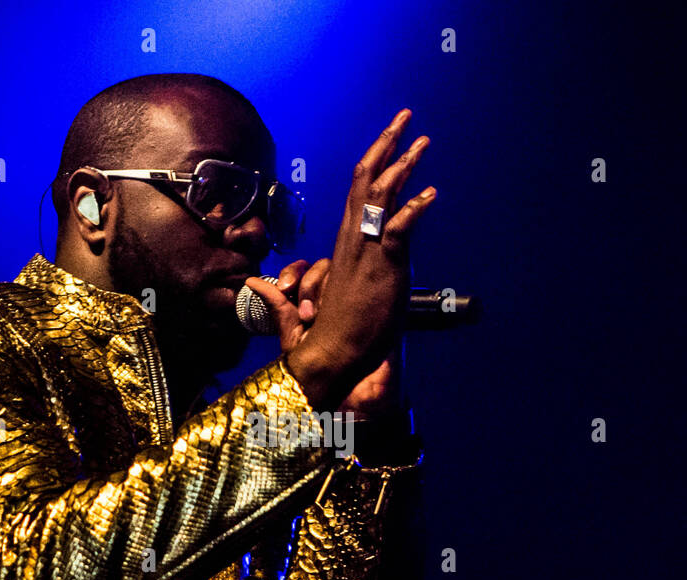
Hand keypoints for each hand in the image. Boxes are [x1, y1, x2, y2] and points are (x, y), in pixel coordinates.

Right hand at [245, 107, 434, 411]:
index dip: (374, 161)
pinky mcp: (381, 267)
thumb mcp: (318, 301)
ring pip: (382, 195)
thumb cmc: (328, 334)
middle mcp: (354, 240)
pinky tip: (431, 193)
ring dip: (404, 165)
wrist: (328, 356)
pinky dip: (415, 209)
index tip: (390, 139)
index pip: (358, 192)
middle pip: (367, 180)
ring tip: (423, 141)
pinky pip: (399, 229)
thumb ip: (296, 288)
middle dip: (387, 145)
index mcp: (345, 244)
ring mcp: (367, 251)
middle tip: (405, 117)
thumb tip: (256, 285)